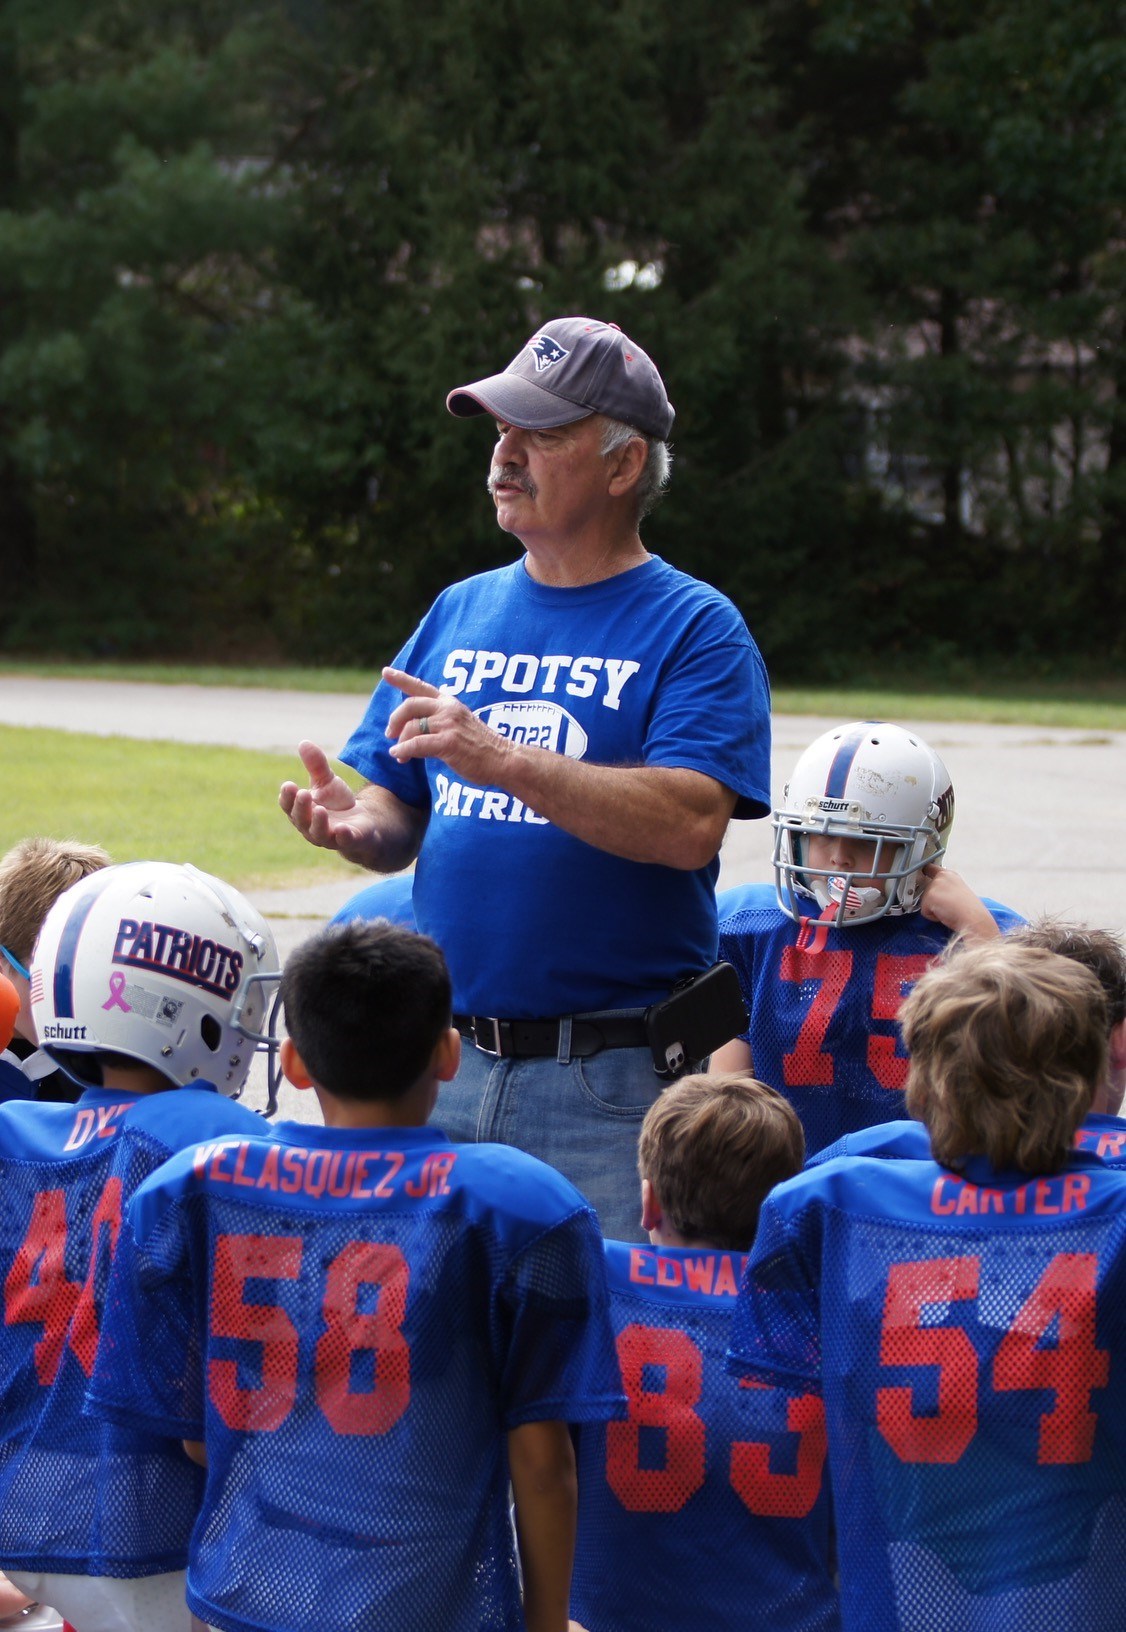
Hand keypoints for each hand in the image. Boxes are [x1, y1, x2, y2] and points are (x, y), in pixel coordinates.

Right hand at [279, 740, 379, 861]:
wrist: (362, 822)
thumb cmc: (337, 803)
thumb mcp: (327, 781)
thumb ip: (316, 765)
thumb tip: (304, 742)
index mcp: (302, 811)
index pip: (289, 805)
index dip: (287, 797)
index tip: (288, 785)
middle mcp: (310, 827)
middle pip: (301, 819)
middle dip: (301, 807)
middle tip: (303, 794)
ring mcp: (329, 836)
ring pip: (319, 833)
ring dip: (318, 822)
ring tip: (320, 810)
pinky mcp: (349, 841)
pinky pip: (344, 841)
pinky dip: (343, 837)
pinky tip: (343, 829)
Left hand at [383, 666, 509, 784]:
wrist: (504, 759)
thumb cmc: (482, 747)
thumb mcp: (462, 724)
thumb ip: (441, 720)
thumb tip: (415, 727)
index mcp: (450, 703)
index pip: (421, 687)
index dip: (401, 679)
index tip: (386, 672)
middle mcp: (448, 709)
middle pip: (410, 706)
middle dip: (395, 720)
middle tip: (390, 733)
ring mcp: (449, 725)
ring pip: (411, 727)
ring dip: (400, 742)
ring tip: (400, 755)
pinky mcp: (449, 742)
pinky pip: (417, 744)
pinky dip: (404, 750)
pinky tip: (400, 755)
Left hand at [918, 864, 999, 939]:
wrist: (974, 918)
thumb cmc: (970, 910)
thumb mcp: (958, 891)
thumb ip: (945, 888)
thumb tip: (938, 894)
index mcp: (949, 875)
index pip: (931, 868)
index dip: (926, 871)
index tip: (923, 870)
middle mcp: (941, 877)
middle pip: (925, 890)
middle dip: (933, 901)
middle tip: (949, 906)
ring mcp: (935, 886)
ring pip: (924, 902)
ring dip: (934, 909)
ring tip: (949, 910)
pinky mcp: (930, 896)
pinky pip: (924, 911)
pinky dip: (933, 917)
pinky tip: (945, 914)